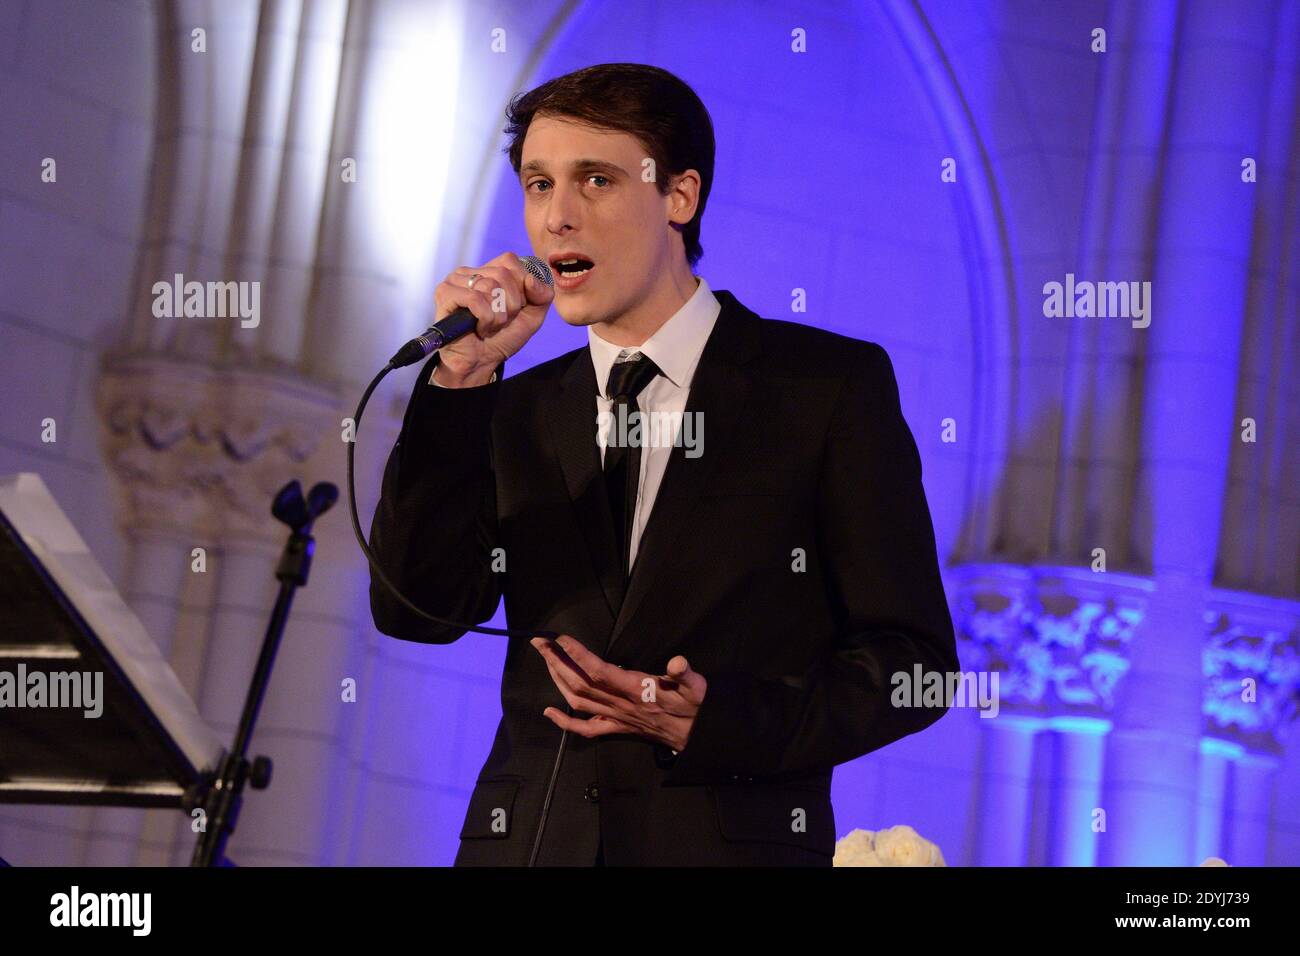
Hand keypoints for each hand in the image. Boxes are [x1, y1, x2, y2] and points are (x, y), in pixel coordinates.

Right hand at [432, 251, 552, 384]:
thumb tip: (530, 279)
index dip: (520, 288)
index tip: (512, 309)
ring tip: (488, 326)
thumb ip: (543, 295)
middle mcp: (469, 272)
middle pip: (503, 274)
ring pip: (490, 286)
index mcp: (488, 270)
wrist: (480, 364)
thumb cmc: (503, 338)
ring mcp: (454, 281)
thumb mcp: (533, 316)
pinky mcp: (444, 294)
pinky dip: (485, 319)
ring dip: (497, 316)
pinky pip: (475, 299)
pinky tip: (478, 329)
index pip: (510, 260)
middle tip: (499, 321)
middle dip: (510, 305)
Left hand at [529, 635, 706, 751]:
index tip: (562, 639)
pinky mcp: (616, 728)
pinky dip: (564, 722)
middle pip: (580, 684)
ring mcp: (615, 718)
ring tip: (545, 661)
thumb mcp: (695, 687)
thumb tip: (678, 662)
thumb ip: (685, 674)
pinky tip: (548, 713)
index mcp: (636, 690)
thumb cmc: (692, 707)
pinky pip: (585, 728)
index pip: (600, 671)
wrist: (694, 734)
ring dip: (557, 681)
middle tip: (541, 643)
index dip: (579, 655)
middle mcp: (620, 704)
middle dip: (557, 662)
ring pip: (578, 702)